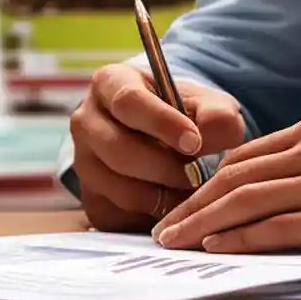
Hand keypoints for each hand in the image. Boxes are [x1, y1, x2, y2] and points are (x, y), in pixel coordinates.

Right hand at [70, 64, 246, 232]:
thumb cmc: (184, 116)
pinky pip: (122, 215)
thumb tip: (206, 139)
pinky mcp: (91, 198)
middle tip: (197, 174)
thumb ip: (216, 115)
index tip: (193, 142)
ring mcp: (83, 162)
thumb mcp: (207, 105)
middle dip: (165, 167)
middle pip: (119, 150)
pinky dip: (154, 216)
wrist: (165, 142)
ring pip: (120, 188)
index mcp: (110, 83)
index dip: (162, 123)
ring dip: (163, 195)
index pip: (128, 101)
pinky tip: (173, 204)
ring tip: (189, 189)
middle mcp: (86, 120)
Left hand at [152, 115, 300, 252]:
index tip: (180, 204)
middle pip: (233, 179)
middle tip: (162, 228)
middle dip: (190, 204)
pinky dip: (243, 235)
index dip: (203, 183)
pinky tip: (218, 245)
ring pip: (247, 200)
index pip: (241, 158)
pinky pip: (281, 226)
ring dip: (203, 221)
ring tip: (175, 240)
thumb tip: (266, 181)